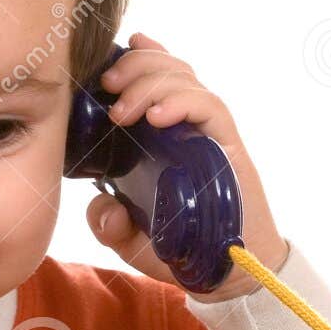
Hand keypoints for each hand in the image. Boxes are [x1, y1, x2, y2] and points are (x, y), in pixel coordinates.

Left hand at [85, 32, 289, 302]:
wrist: (227, 273)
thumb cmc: (182, 248)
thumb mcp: (131, 238)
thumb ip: (110, 223)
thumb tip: (102, 208)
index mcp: (162, 133)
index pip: (155, 77)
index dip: (136, 57)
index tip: (107, 59)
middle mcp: (187, 125)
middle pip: (166, 68)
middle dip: (133, 66)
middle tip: (107, 84)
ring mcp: (209, 133)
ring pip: (185, 80)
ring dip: (150, 82)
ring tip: (124, 109)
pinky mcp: (228, 145)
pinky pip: (209, 107)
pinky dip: (182, 103)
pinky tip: (157, 117)